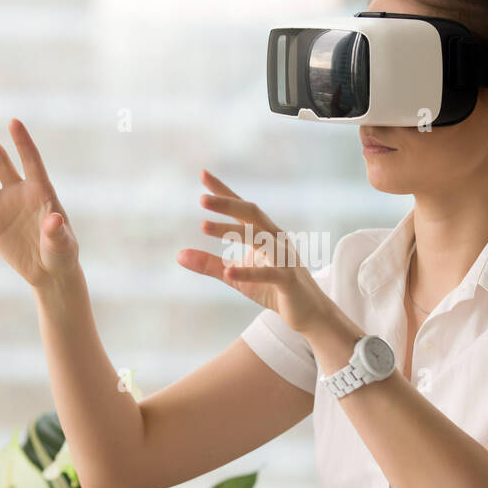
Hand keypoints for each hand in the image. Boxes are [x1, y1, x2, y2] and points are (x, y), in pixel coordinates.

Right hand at [0, 119, 78, 288]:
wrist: (48, 272)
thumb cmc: (61, 254)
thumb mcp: (62, 244)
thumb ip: (56, 231)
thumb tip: (54, 219)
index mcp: (41, 191)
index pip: (31, 162)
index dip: (23, 142)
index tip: (14, 122)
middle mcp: (19, 193)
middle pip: (1, 163)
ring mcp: (2, 207)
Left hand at [177, 170, 338, 335]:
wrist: (309, 313)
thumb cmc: (272, 289)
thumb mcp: (236, 276)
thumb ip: (210, 264)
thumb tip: (178, 255)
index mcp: (264, 234)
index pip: (241, 208)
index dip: (223, 191)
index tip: (202, 174)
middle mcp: (275, 239)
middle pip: (252, 214)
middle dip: (227, 204)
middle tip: (201, 199)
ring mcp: (284, 258)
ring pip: (259, 238)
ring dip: (230, 231)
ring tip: (203, 226)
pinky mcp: (288, 280)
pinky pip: (269, 273)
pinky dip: (248, 272)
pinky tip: (229, 271)